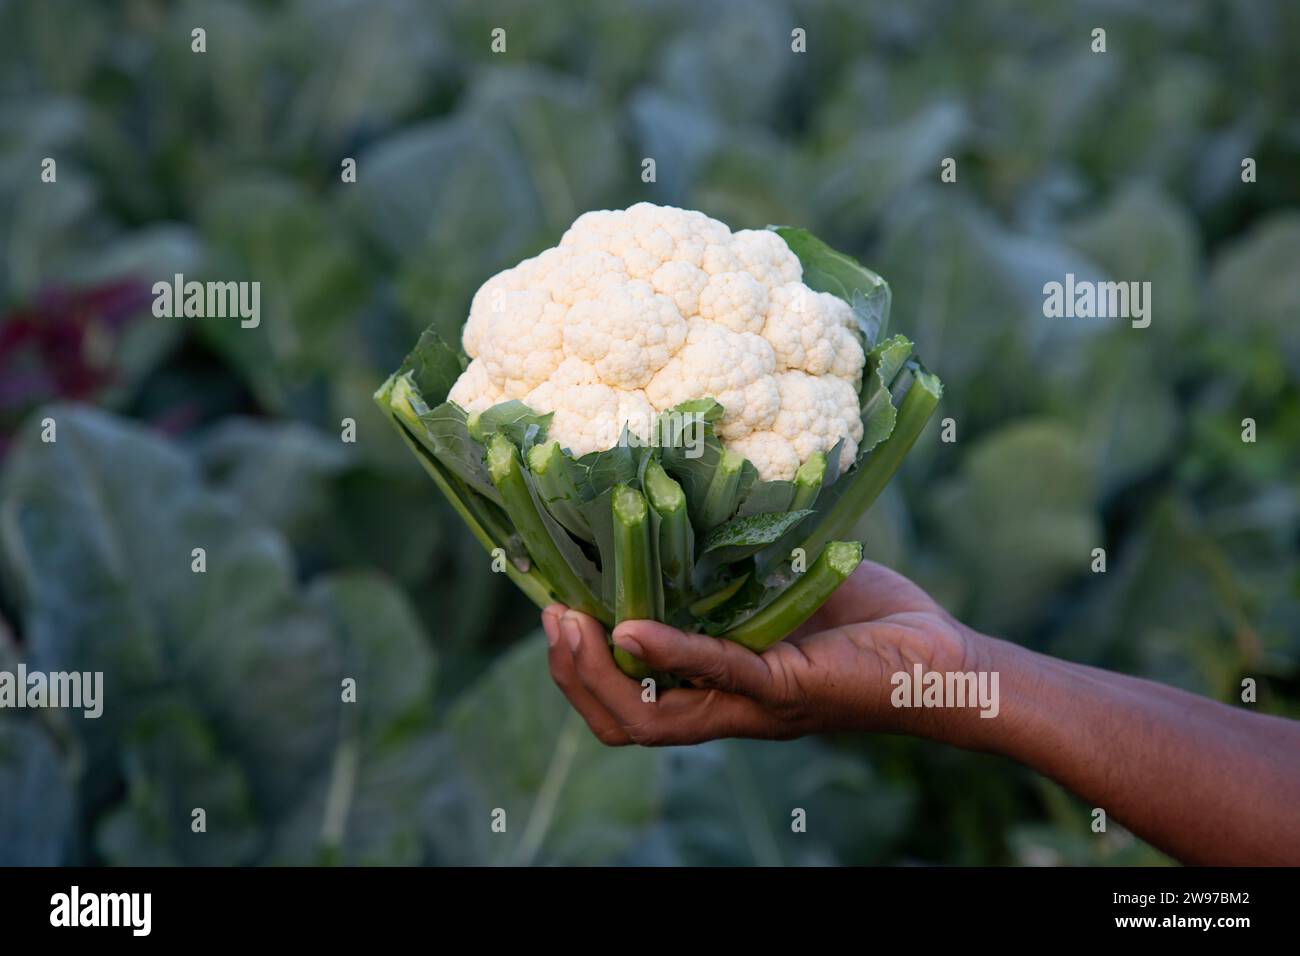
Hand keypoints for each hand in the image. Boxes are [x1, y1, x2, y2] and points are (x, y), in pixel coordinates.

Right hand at [540, 560, 981, 745]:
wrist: (945, 661)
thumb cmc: (868, 621)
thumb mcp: (784, 585)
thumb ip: (735, 565)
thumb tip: (689, 500)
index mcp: (718, 686)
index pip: (627, 699)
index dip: (578, 669)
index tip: (550, 607)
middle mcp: (726, 706)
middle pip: (622, 721)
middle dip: (571, 677)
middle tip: (549, 617)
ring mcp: (753, 704)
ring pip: (650, 718)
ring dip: (595, 676)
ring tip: (567, 625)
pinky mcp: (786, 688)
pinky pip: (714, 675)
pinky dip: (667, 653)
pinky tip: (627, 630)